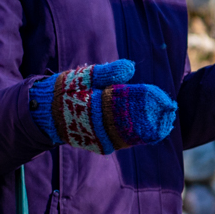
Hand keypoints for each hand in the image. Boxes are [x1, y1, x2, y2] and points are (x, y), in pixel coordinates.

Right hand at [29, 59, 176, 154]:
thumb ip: (108, 73)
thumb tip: (131, 68)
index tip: (164, 98)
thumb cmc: (66, 90)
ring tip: (163, 123)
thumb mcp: (85, 77)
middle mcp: (100, 124)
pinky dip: (134, 137)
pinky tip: (146, 132)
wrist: (45, 114)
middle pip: (134, 122)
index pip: (131, 101)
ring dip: (147, 130)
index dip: (149, 99)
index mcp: (98, 103)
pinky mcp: (97, 145)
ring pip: (130, 135)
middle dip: (153, 117)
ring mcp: (98, 137)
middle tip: (169, 112)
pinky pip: (120, 142)